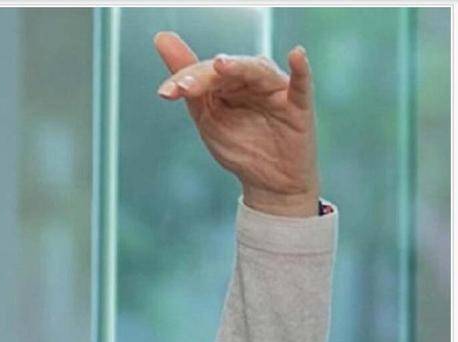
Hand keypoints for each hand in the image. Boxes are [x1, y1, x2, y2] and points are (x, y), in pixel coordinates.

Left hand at [153, 31, 319, 216]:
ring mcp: (276, 90)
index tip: (165, 92)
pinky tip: (296, 55)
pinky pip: (301, 84)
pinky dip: (300, 69)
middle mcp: (253, 79)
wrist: (269, 181)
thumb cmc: (241, 145)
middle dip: (204, 78)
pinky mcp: (298, 106)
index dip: (185, 79)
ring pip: (257, 72)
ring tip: (222, 64)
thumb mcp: (207, 116)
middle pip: (228, 70)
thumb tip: (162, 37)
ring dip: (239, 67)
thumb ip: (187, 84)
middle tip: (183, 87)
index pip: (205, 72)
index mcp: (230, 80)